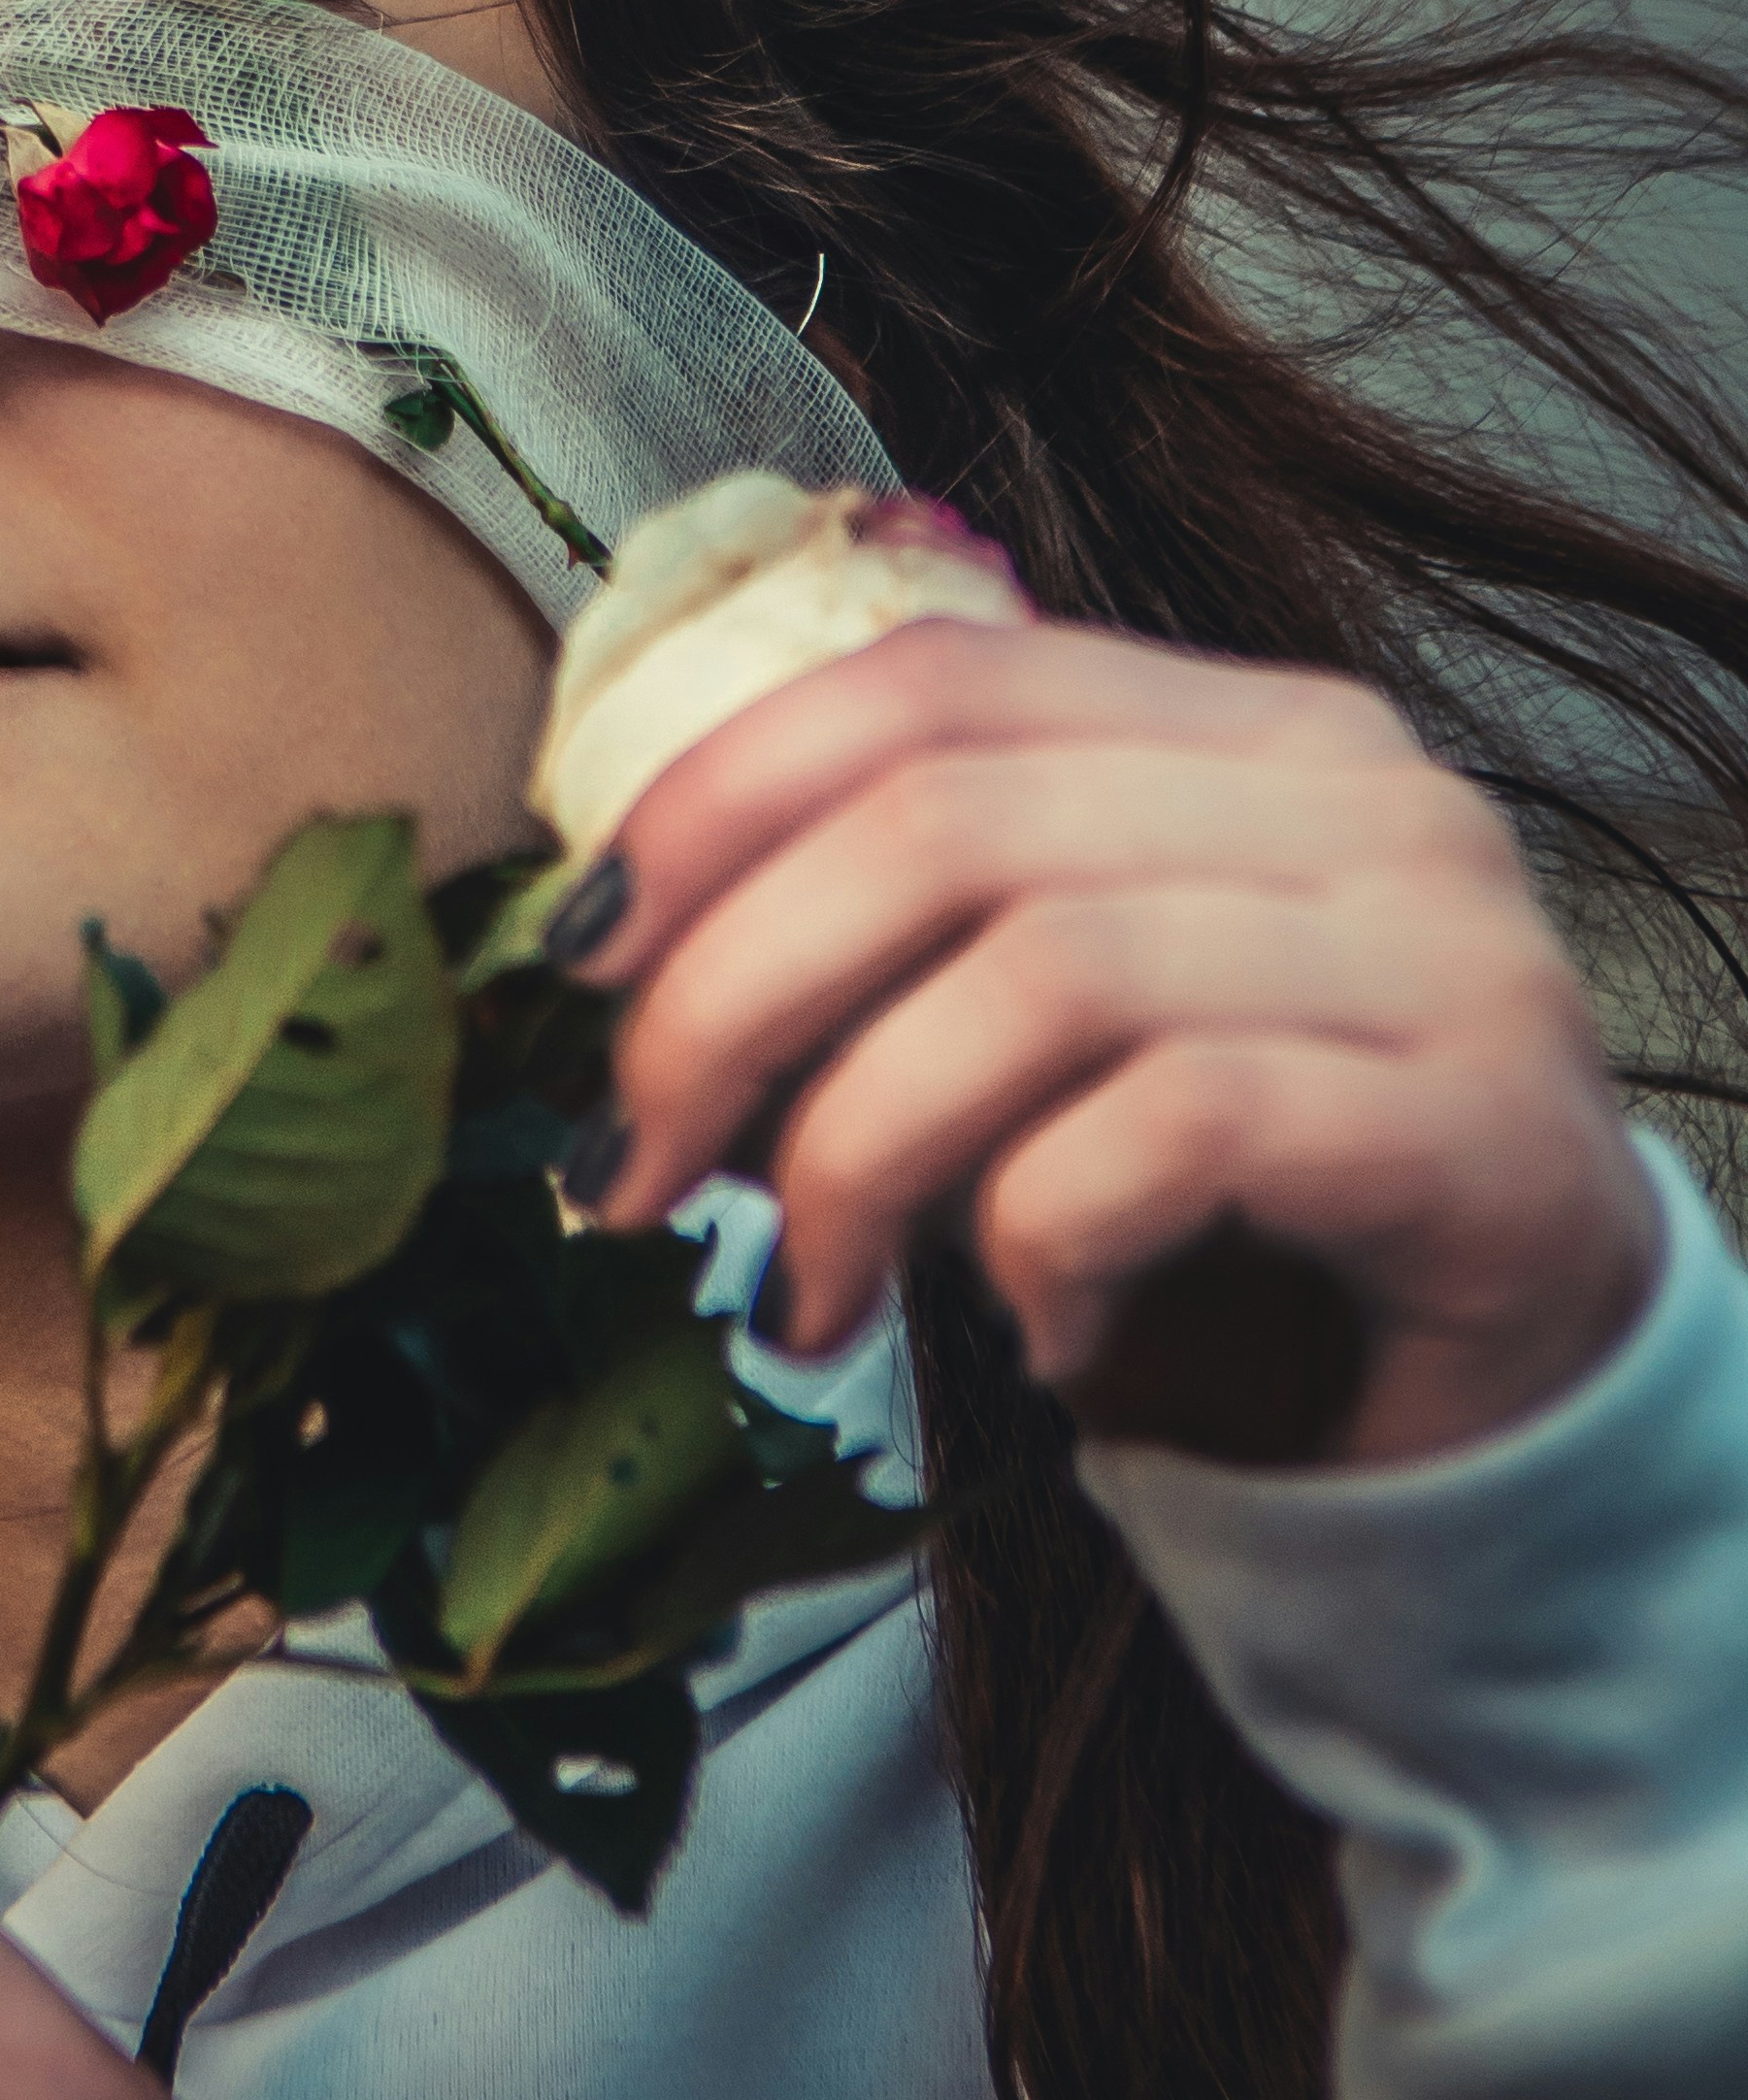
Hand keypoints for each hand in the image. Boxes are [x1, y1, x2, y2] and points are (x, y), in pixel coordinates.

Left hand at [559, 617, 1661, 1467]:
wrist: (1526, 1418)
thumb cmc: (1241, 1228)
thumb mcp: (1043, 1056)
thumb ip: (890, 965)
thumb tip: (603, 967)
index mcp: (1241, 724)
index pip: (923, 682)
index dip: (715, 804)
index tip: (573, 965)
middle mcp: (1361, 792)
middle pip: (947, 819)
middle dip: (733, 996)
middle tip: (629, 1170)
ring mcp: (1444, 949)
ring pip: (1046, 973)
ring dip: (863, 1150)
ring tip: (806, 1294)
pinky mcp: (1485, 1127)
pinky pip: (1180, 1128)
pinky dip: (1048, 1239)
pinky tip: (1041, 1339)